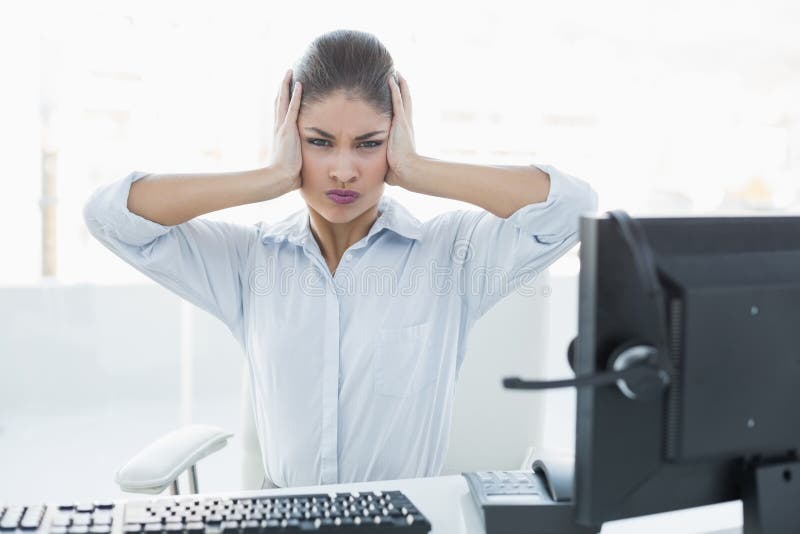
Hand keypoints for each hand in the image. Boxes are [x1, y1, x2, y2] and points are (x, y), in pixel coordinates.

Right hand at [268, 69, 302, 191]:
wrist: (279, 178)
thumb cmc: (286, 175)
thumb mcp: (293, 162)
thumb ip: (297, 158)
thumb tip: (302, 165)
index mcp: (280, 134)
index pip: (281, 112)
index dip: (283, 99)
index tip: (285, 88)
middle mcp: (279, 127)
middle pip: (279, 102)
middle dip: (282, 87)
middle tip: (286, 74)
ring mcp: (283, 127)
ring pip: (283, 100)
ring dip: (286, 85)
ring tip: (289, 72)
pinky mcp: (288, 129)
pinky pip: (293, 108)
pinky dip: (295, 96)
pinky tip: (299, 84)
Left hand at [385, 71, 418, 187]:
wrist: (408, 171)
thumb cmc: (400, 173)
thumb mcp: (391, 164)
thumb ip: (387, 163)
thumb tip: (383, 171)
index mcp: (404, 133)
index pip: (402, 114)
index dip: (401, 104)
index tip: (398, 94)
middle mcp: (406, 125)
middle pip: (405, 102)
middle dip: (402, 90)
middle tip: (399, 76)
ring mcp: (404, 122)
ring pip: (402, 98)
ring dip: (399, 84)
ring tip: (395, 71)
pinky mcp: (401, 121)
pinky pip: (397, 100)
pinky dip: (395, 88)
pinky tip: (391, 77)